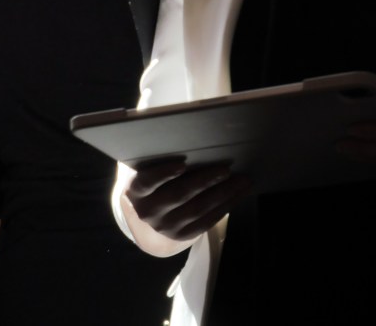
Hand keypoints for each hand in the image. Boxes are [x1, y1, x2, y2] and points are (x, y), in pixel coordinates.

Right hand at [121, 158, 251, 246]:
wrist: (147, 207)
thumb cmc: (151, 174)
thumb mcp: (147, 166)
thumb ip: (160, 156)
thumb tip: (195, 139)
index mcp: (134, 190)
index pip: (147, 181)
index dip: (164, 173)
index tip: (182, 164)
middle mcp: (147, 211)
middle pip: (178, 195)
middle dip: (204, 181)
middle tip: (226, 168)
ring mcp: (164, 226)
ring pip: (197, 210)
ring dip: (222, 194)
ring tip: (241, 180)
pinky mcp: (182, 235)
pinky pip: (207, 222)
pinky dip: (224, 206)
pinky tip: (238, 194)